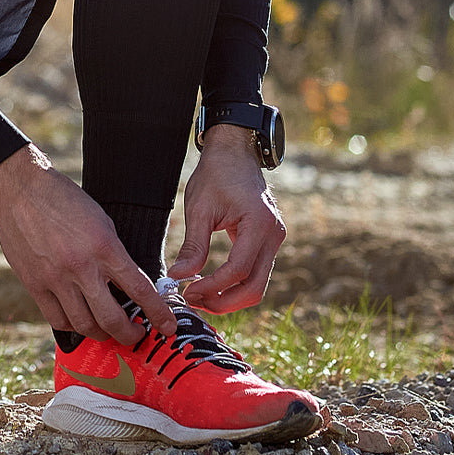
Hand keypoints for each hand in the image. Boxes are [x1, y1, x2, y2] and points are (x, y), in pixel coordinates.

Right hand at [0, 144, 176, 342]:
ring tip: (108, 330)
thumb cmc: (62, 198)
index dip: (158, 313)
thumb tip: (126, 284)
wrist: (18, 189)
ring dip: (102, 334)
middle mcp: (81, 266)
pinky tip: (79, 319)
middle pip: (112, 319)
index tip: (167, 327)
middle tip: (136, 335)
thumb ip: (112, 252)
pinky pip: (58, 319)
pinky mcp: (34, 284)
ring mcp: (55, 278)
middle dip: (130, 335)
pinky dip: (73, 326)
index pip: (139, 289)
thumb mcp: (99, 219)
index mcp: (103, 246)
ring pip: (84, 325)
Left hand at [166, 124, 284, 312]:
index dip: (212, 286)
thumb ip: (193, 245)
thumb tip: (178, 276)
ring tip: (200, 296)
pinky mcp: (268, 241)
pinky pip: (256, 272)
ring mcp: (275, 239)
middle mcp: (273, 235)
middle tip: (194, 301)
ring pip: (257, 284)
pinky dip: (236, 284)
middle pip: (254, 287)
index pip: (238, 269)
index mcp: (259, 224)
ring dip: (230, 297)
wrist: (235, 152)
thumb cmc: (216, 174)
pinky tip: (212, 283)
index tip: (188, 291)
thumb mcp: (199, 208)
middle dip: (223, 302)